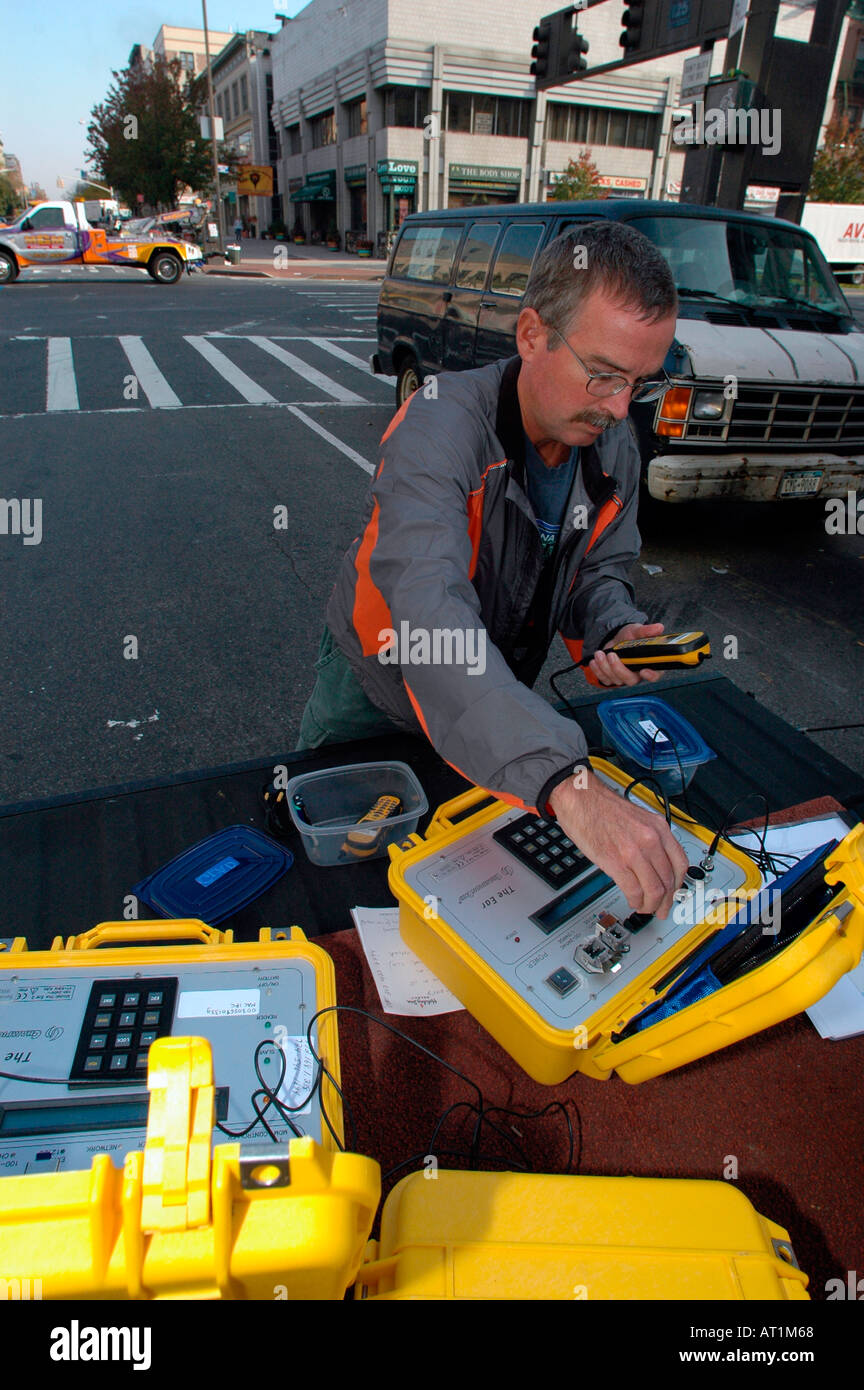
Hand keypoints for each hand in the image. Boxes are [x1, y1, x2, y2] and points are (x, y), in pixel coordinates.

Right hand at [549, 770, 688, 918]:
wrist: (580, 798)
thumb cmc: (602, 807)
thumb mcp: (638, 818)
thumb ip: (650, 839)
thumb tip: (655, 863)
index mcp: (659, 827)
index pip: (681, 863)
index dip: (678, 884)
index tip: (674, 892)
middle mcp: (651, 839)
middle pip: (668, 880)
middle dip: (666, 900)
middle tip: (662, 908)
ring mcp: (634, 851)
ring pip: (654, 890)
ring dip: (651, 905)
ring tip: (645, 907)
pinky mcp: (616, 862)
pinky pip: (634, 891)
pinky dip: (636, 901)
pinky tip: (633, 901)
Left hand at [585, 621, 664, 687]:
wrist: (616, 638)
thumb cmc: (630, 636)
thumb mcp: (637, 631)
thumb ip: (647, 631)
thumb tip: (659, 627)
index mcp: (650, 664)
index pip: (656, 675)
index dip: (651, 675)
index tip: (644, 671)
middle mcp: (638, 674)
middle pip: (631, 680)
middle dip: (618, 669)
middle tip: (611, 655)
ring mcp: (624, 678)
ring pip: (616, 679)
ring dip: (605, 667)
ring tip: (599, 653)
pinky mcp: (612, 678)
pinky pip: (605, 679)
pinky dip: (598, 670)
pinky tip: (594, 661)